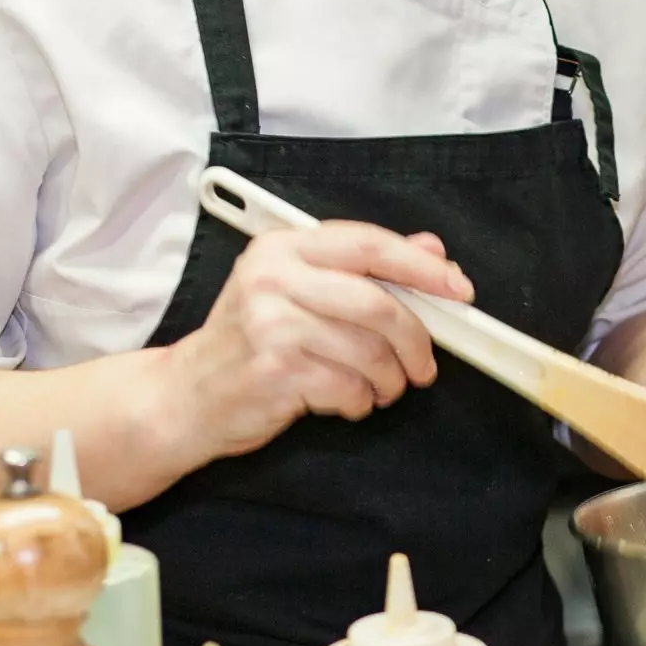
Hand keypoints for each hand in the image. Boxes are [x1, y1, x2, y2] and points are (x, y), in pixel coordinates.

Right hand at [160, 224, 473, 460]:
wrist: (186, 395)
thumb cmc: (251, 343)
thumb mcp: (298, 291)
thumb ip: (363, 268)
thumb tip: (431, 249)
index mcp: (284, 248)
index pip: (369, 244)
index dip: (422, 267)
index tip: (459, 289)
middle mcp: (274, 279)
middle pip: (379, 304)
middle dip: (416, 341)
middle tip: (424, 366)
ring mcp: (271, 324)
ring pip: (370, 351)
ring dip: (390, 380)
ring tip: (382, 388)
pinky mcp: (275, 371)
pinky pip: (349, 387)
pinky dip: (361, 401)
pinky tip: (347, 401)